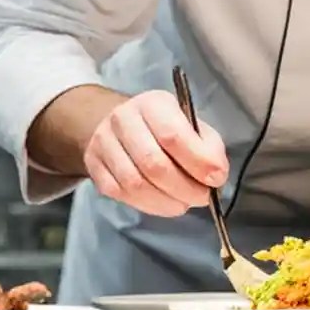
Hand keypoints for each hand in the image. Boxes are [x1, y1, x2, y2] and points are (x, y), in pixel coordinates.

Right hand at [84, 90, 229, 216]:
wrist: (120, 123)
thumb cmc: (164, 126)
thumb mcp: (191, 124)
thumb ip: (207, 146)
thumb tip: (215, 175)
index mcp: (153, 103)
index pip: (173, 135)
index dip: (198, 162)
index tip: (216, 179)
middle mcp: (123, 118)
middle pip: (153, 164)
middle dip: (184, 188)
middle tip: (202, 197)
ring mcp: (103, 142)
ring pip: (135, 184)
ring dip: (167, 201)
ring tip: (184, 202)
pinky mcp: (93, 166)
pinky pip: (121, 194)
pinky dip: (148, 205)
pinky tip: (164, 202)